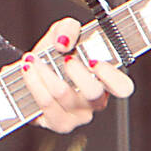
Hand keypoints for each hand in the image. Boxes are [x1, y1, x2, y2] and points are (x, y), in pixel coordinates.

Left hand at [13, 17, 133, 131]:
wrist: (28, 73)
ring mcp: (77, 116)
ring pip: (64, 95)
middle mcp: (94, 102)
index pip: (122, 87)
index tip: (93, 60)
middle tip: (63, 58)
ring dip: (45, 72)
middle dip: (75, 71)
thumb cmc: (52, 57)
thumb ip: (68, 28)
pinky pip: (46, 104)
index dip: (110, 75)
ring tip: (33, 60)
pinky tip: (28, 70)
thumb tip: (65, 40)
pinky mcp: (57, 123)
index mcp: (105, 82)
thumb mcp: (62, 34)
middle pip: (93, 92)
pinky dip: (34, 83)